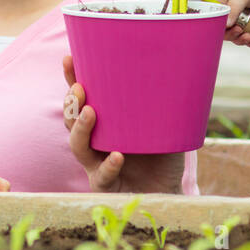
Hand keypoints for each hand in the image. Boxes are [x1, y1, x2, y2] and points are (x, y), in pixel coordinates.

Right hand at [62, 56, 185, 192]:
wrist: (167, 192)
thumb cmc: (162, 155)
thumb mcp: (164, 125)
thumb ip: (164, 103)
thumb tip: (180, 67)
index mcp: (103, 122)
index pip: (82, 98)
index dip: (72, 79)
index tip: (69, 57)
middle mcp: (94, 141)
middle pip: (71, 120)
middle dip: (71, 103)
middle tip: (80, 88)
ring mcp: (96, 163)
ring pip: (77, 146)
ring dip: (81, 129)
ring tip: (90, 113)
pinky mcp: (105, 185)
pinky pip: (101, 175)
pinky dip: (108, 166)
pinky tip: (117, 156)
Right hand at [211, 0, 249, 48]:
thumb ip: (234, 8)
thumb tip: (227, 24)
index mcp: (219, 1)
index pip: (213, 18)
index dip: (219, 27)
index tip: (229, 28)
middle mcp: (226, 12)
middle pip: (223, 30)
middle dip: (232, 34)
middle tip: (241, 31)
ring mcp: (237, 19)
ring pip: (234, 35)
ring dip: (241, 39)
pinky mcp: (247, 24)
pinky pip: (245, 36)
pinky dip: (249, 41)